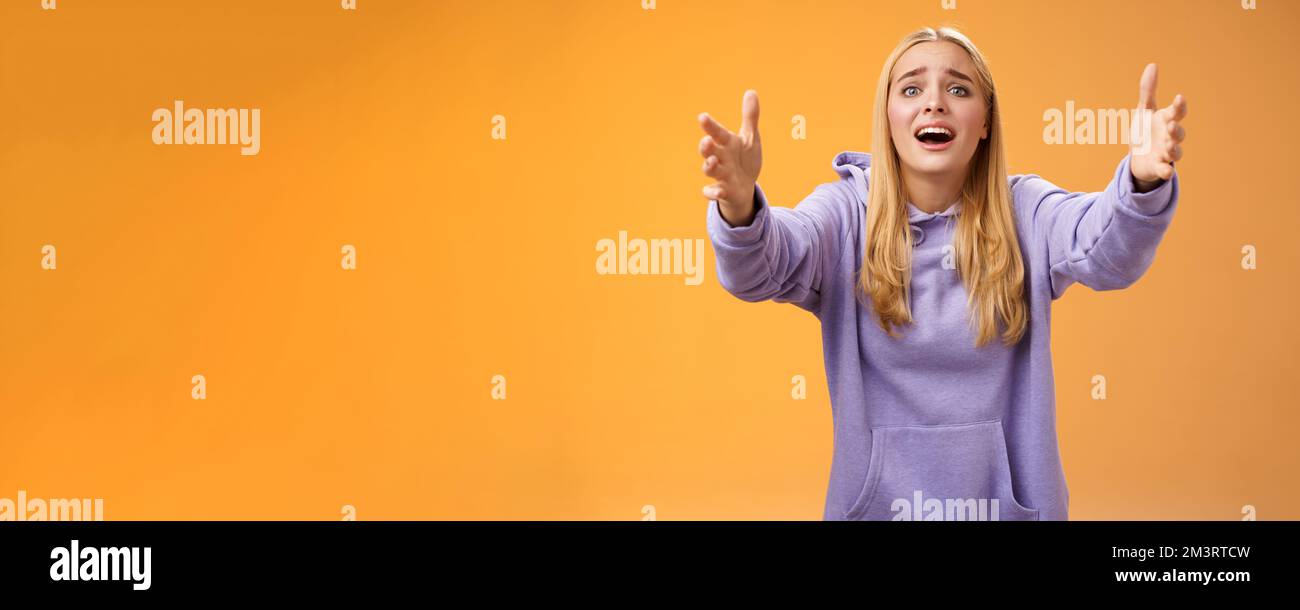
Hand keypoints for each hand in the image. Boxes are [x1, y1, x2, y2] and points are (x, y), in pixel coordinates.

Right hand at [698, 90, 762, 220]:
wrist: (744, 187)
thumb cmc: (744, 160)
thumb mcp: (750, 138)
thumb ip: (750, 116)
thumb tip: (751, 91)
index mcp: (726, 143)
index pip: (717, 132)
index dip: (710, 126)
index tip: (702, 117)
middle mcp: (720, 158)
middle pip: (709, 151)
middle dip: (706, 146)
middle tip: (706, 140)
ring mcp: (720, 175)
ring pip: (710, 170)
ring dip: (709, 166)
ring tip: (712, 162)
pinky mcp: (722, 191)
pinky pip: (713, 192)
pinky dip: (712, 192)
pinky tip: (716, 191)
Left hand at [1129, 63, 1187, 191]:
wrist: (1137, 157)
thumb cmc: (1145, 131)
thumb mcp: (1144, 110)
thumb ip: (1148, 90)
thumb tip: (1153, 65)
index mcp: (1166, 120)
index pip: (1177, 112)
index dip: (1179, 106)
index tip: (1179, 98)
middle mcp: (1169, 137)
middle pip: (1178, 133)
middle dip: (1176, 129)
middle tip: (1171, 125)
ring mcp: (1165, 153)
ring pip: (1175, 152)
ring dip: (1173, 148)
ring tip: (1168, 145)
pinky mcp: (1158, 167)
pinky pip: (1165, 170)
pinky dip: (1166, 170)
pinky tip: (1166, 171)